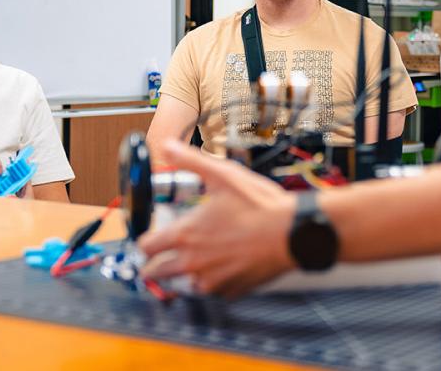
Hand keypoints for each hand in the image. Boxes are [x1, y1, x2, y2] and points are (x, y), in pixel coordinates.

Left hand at [137, 140, 297, 297]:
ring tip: (195, 262)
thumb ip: (190, 161)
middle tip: (162, 259)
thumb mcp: (223, 175)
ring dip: (184, 276)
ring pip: (183, 286)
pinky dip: (214, 282)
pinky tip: (223, 267)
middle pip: (156, 273)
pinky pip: (213, 291)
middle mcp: (193, 262)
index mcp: (186, 235)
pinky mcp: (231, 291)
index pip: (147, 247)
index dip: (146, 242)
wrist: (294, 233)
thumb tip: (167, 148)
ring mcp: (212, 280)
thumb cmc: (260, 205)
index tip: (152, 239)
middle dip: (155, 266)